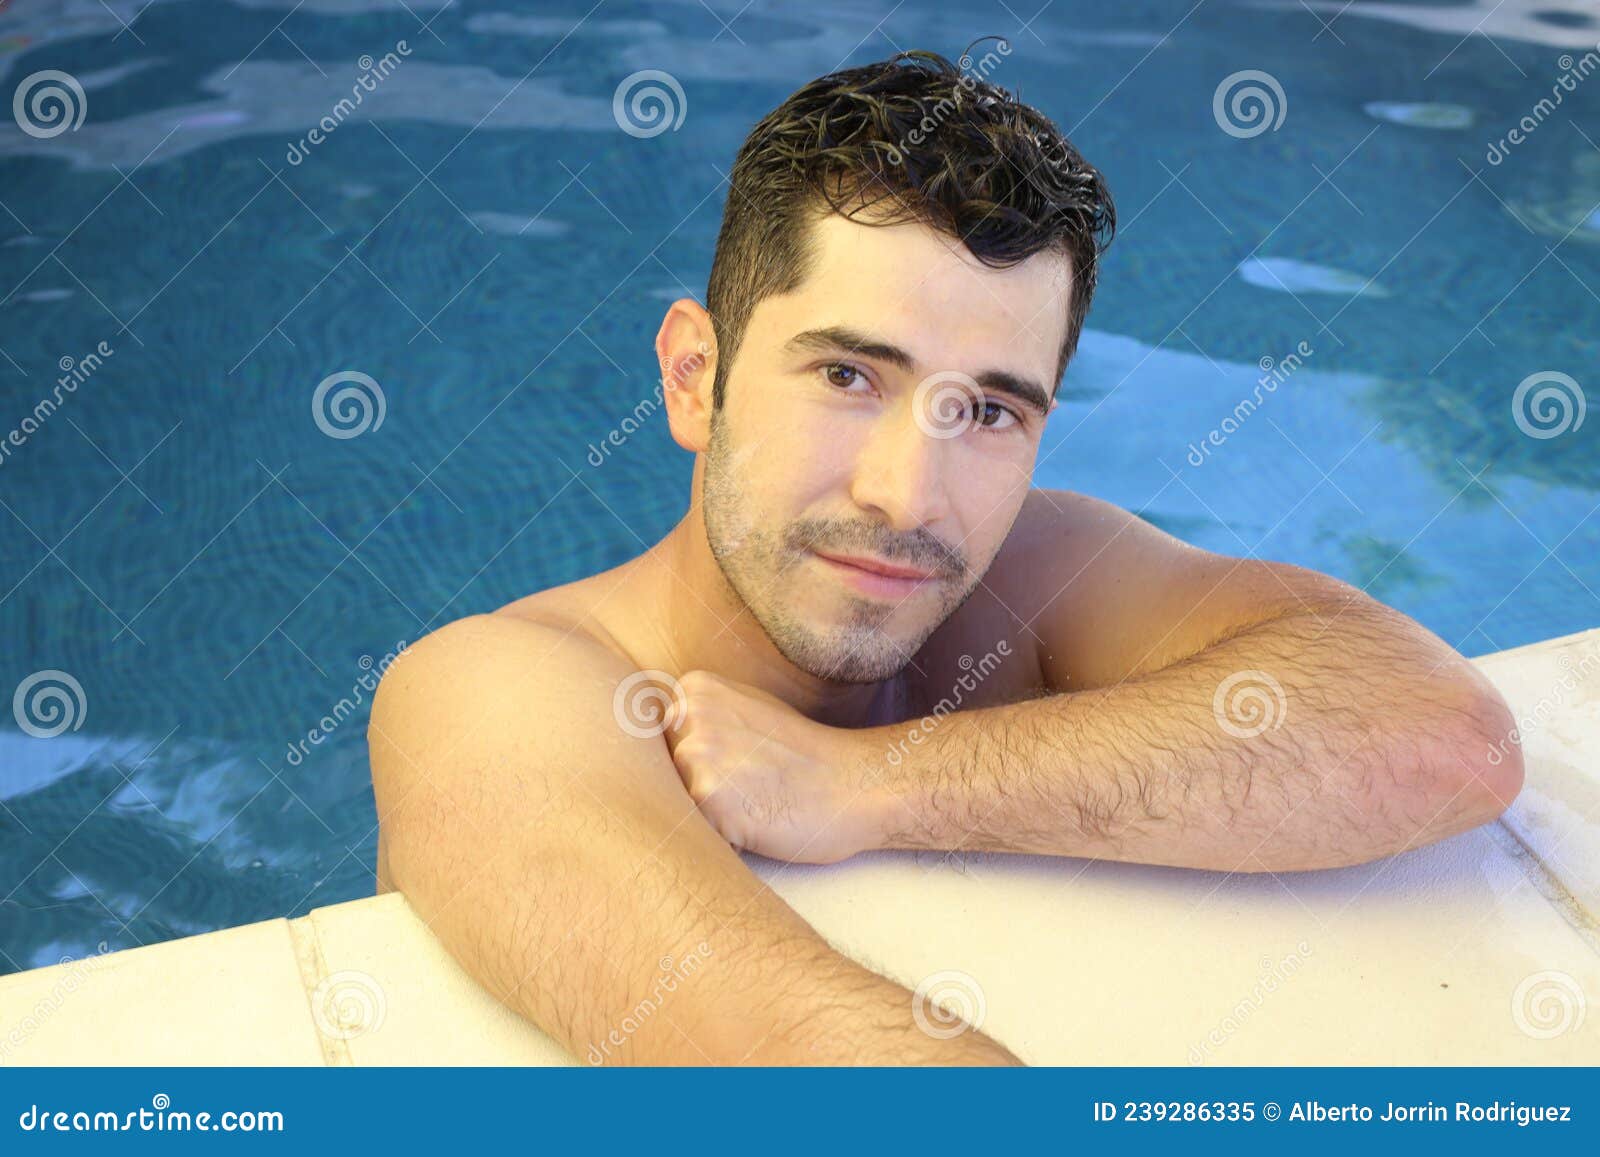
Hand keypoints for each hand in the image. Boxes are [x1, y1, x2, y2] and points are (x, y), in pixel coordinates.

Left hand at [662, 670, 889, 863]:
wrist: (852, 783)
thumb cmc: (803, 755)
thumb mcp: (746, 709)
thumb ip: (699, 718)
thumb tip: (646, 737)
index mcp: (694, 689)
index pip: (660, 744)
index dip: (696, 765)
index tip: (738, 763)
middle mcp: (687, 714)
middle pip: (660, 775)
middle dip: (696, 791)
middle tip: (750, 786)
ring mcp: (695, 754)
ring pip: (673, 804)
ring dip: (706, 816)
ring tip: (752, 803)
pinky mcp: (706, 797)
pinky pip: (692, 832)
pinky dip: (719, 838)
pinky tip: (755, 822)